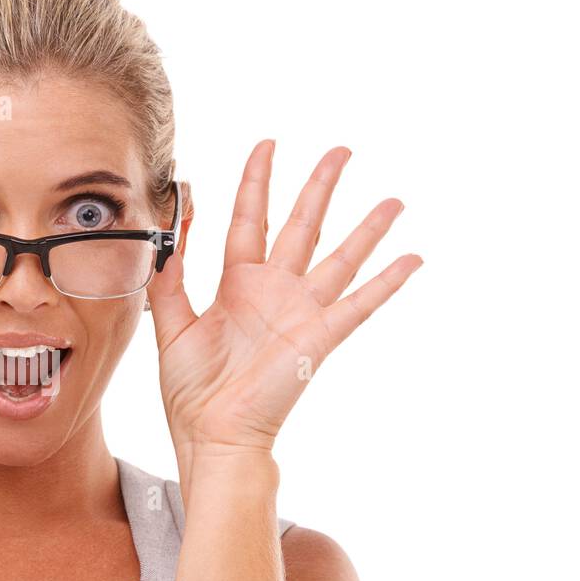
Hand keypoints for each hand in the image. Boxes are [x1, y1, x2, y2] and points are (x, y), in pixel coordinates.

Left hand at [148, 141, 421, 474]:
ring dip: (367, 229)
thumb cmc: (190, 391)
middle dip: (320, 187)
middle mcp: (273, 291)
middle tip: (341, 150)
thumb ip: (168, 280)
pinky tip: (412, 258)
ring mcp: (300, 312)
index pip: (250, 219)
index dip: (257, 182)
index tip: (268, 146)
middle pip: (302, 226)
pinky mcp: (318, 337)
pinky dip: (386, 282)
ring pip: (340, 257)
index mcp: (236, 285)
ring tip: (393, 200)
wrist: (211, 434)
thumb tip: (167, 234)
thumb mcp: (170, 327)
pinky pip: (359, 303)